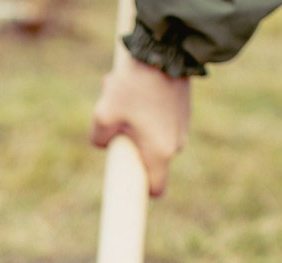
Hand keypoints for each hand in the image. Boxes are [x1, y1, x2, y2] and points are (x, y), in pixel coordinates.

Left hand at [89, 55, 190, 196]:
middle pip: (148, 158)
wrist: (164, 51)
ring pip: (151, 135)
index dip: (141, 192)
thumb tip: (104, 144)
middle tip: (115, 120)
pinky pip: (159, 120)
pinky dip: (146, 111)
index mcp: (160, 153)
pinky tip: (136, 88)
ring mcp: (182, 127)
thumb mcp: (104, 114)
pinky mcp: (182, 110)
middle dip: (129, 145)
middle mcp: (176, 144)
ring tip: (122, 96)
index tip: (127, 185)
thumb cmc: (135, 86)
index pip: (156, 190)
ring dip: (135, 123)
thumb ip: (99, 138)